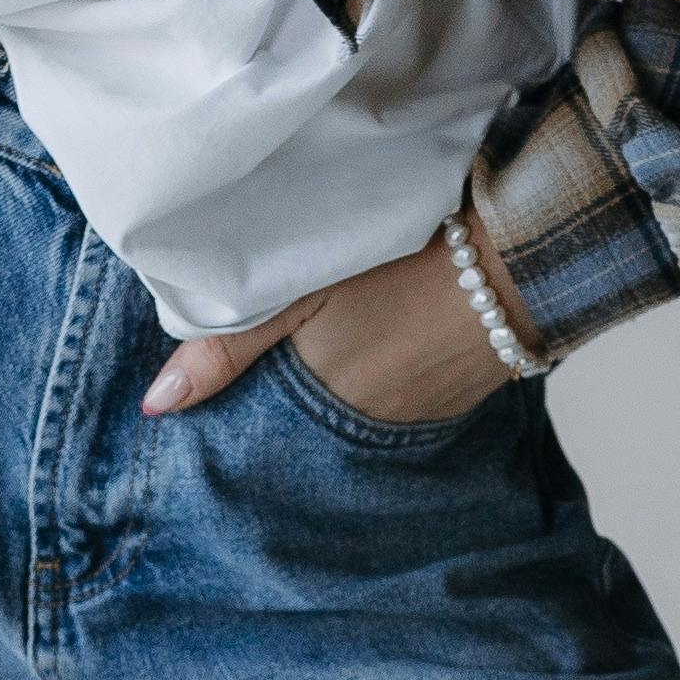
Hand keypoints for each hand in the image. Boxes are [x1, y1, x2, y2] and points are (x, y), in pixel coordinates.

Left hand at [141, 215, 531, 424]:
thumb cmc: (406, 261)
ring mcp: (419, 415)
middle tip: (281, 344)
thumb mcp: (303, 288)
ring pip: (355, 407)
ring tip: (333, 335)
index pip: (262, 422)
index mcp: (324, 399)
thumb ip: (229, 343)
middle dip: (287, 391)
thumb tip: (157, 405)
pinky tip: (382, 337)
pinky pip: (400, 398)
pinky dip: (383, 373)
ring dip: (340, 379)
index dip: (243, 398)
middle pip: (308, 416)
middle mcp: (369, 424)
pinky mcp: (456, 399)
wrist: (521, 255)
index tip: (226, 383)